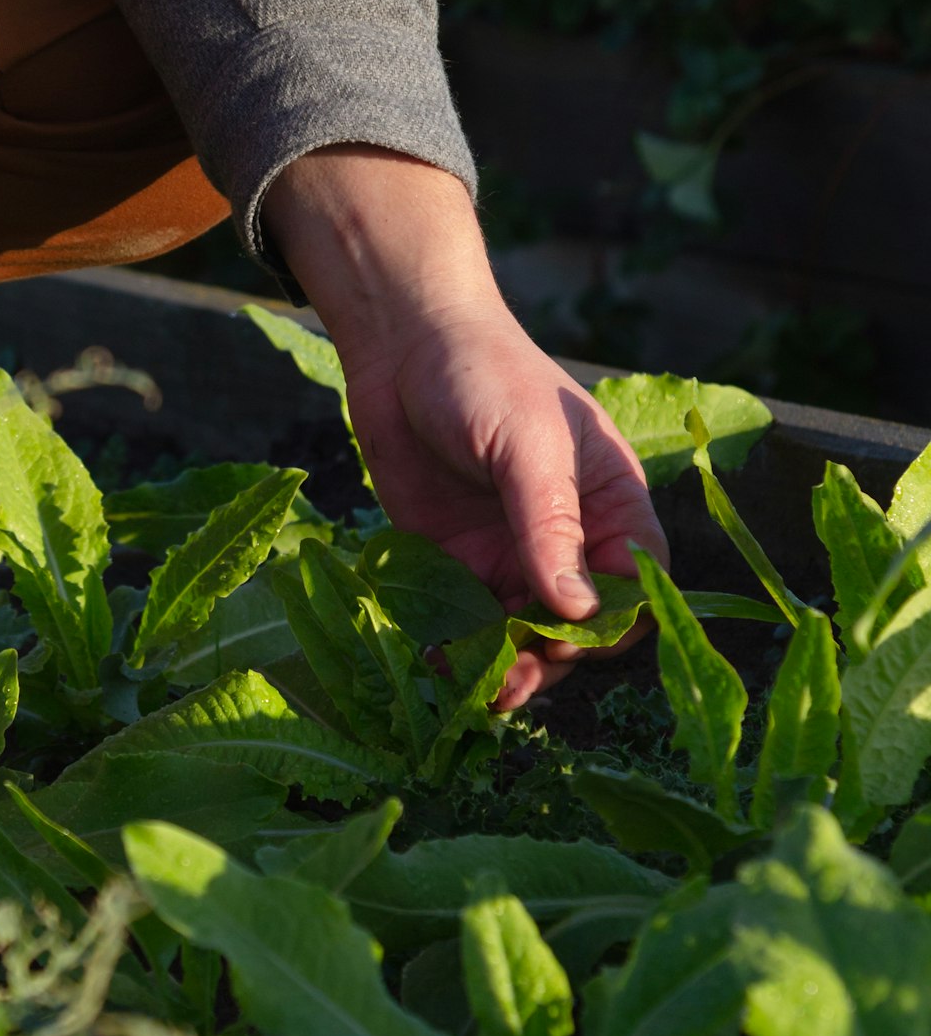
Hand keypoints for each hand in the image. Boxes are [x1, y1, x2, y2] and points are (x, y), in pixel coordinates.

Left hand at [262, 148, 665, 709]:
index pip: (636, 587)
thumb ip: (551, 526)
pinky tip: (436, 667)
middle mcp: (567, 541)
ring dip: (503, 667)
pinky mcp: (454, 563)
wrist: (400, 345)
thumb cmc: (484, 374)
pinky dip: (454, 651)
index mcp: (612, 507)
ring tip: (475, 690)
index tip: (569, 639)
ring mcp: (509, 556)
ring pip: (521, 636)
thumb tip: (578, 611)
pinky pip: (464, 623)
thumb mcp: (528, 445)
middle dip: (549, 659)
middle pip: (577, 627)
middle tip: (508, 679)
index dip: (610, 624)